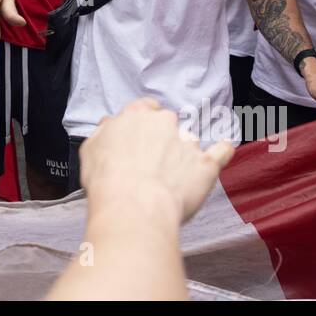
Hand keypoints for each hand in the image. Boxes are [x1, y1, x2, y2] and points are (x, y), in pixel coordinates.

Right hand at [81, 98, 232, 222]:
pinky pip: (221, 151)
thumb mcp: (91, 149)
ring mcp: (187, 142)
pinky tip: (224, 148)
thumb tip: (109, 126)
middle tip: (151, 163)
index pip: (144, 108)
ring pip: (189, 140)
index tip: (140, 139)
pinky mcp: (206, 164)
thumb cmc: (109, 181)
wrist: (134, 207)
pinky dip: (223, 149)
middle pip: (167, 123)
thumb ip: (104, 133)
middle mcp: (164, 123)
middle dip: (162, 139)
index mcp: (135, 115)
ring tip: (173, 177)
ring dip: (183, 154)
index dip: (142, 125)